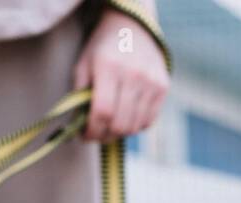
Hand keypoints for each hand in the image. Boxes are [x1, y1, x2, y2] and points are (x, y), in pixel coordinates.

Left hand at [73, 9, 169, 142]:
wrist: (132, 27)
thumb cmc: (102, 49)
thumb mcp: (84, 65)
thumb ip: (79, 96)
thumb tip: (78, 128)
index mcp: (109, 67)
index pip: (103, 111)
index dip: (92, 130)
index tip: (84, 136)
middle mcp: (134, 75)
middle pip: (120, 124)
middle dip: (104, 135)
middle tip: (96, 134)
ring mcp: (151, 82)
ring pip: (135, 127)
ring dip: (119, 132)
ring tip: (110, 126)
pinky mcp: (163, 87)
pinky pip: (148, 121)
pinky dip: (135, 126)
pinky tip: (126, 117)